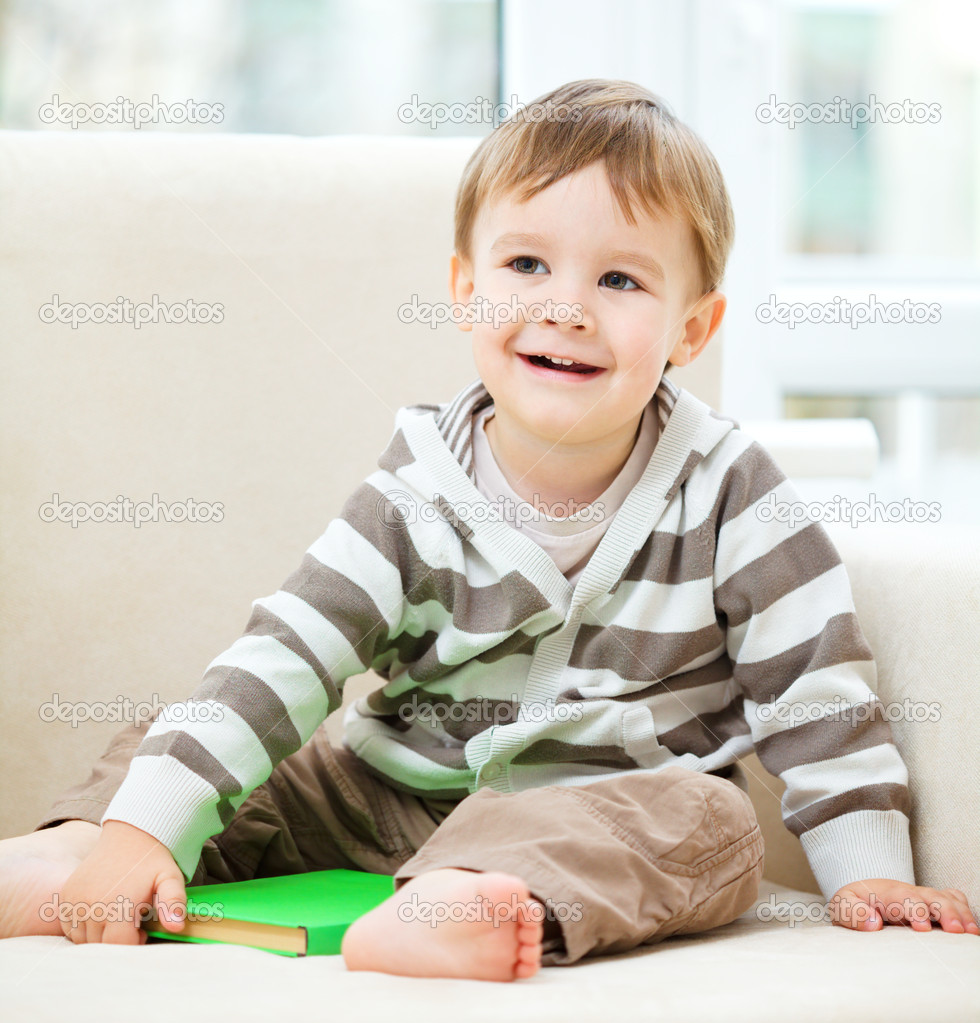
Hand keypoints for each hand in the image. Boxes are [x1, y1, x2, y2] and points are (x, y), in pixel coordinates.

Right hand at [58, 819, 186, 944]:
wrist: (129, 835)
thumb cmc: (152, 861)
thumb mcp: (170, 878)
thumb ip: (173, 903)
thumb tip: (176, 927)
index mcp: (117, 905)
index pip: (118, 945)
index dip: (133, 942)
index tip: (142, 929)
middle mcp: (91, 905)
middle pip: (100, 945)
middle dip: (117, 939)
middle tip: (131, 920)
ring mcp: (74, 901)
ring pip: (83, 939)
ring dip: (99, 935)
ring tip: (117, 914)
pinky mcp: (65, 896)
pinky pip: (70, 927)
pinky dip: (83, 927)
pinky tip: (101, 911)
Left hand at [829, 878, 979, 933]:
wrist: (860, 895)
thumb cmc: (852, 905)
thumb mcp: (840, 907)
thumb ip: (851, 913)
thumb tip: (873, 923)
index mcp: (884, 893)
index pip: (902, 897)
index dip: (915, 911)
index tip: (923, 929)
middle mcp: (907, 892)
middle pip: (930, 896)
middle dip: (945, 911)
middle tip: (955, 931)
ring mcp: (921, 896)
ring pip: (946, 898)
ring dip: (960, 913)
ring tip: (971, 932)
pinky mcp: (931, 902)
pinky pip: (952, 898)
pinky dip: (964, 909)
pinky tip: (971, 926)